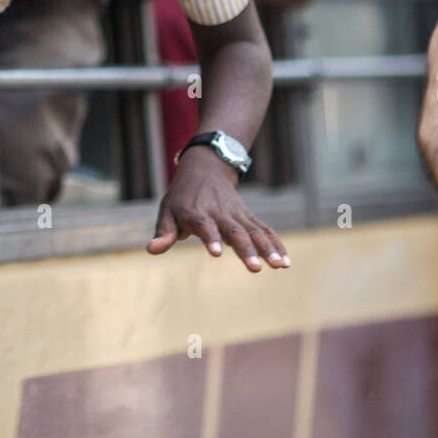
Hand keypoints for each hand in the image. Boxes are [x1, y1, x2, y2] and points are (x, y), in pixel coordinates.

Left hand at [147, 147, 289, 272]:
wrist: (205, 168)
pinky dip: (275, 244)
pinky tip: (285, 262)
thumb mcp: (167, 211)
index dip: (210, 239)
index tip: (216, 253)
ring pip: (254, 232)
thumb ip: (164, 232)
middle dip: (246, 250)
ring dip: (268, 249)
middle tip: (255, 269)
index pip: (205, 227)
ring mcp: (237, 215)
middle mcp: (220, 214)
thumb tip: (152, 249)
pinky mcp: (248, 218)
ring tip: (278, 266)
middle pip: (235, 232)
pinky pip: (264, 231)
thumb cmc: (182, 197)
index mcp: (198, 213)